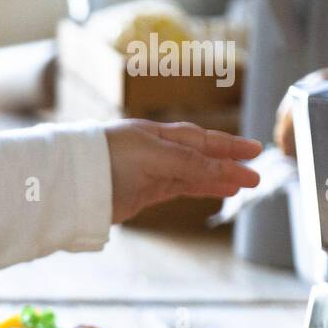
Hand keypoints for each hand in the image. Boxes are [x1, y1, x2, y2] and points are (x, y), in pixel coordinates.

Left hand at [105, 120, 261, 224]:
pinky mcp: (142, 193)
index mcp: (155, 134)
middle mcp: (155, 151)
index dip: (228, 145)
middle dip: (228, 164)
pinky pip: (180, 188)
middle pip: (200, 156)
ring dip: (219, 179)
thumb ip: (189, 163)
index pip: (200, 138)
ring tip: (244, 185)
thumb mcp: (152, 156)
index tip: (255, 150)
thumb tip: (225, 172)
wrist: (70, 182)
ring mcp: (150, 173)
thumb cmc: (106, 158)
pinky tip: (219, 192)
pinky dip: (201, 189)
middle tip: (257, 172)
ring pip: (193, 174)